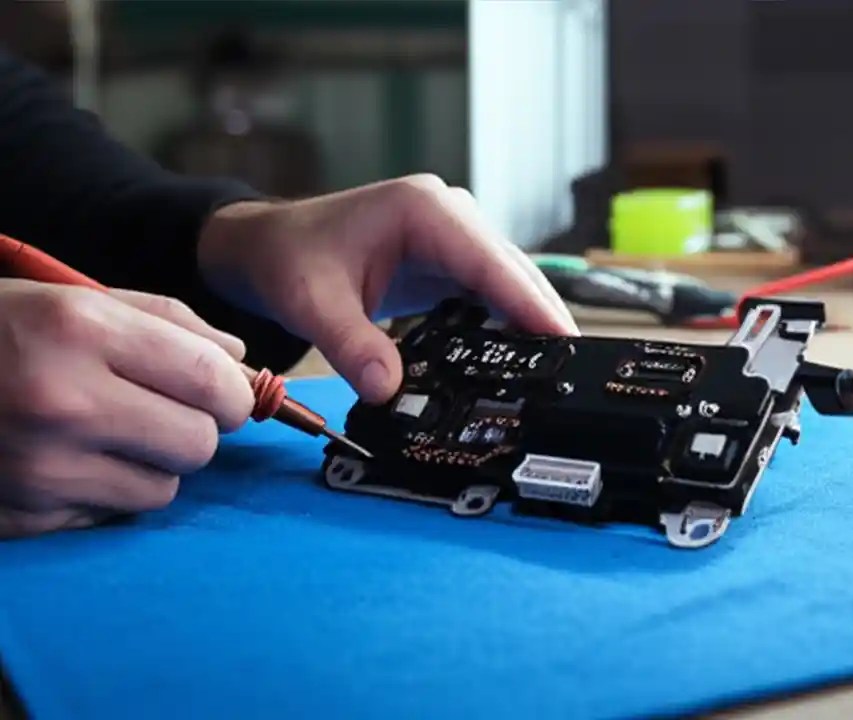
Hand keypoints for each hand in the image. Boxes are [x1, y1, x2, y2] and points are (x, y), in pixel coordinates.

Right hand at [0, 280, 254, 536]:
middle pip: (200, 445)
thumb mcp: (73, 297)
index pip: (213, 382)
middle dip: (195, 429)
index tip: (223, 393)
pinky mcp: (21, 516)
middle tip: (164, 413)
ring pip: (162, 490)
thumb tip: (240, 363)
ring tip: (107, 435)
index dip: (234, 393)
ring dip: (150, 466)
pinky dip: (101, 494)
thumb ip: (168, 323)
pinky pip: (107, 516)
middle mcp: (63, 401)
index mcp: (82, 330)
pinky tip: (64, 461)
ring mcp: (38, 467)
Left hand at [196, 175, 578, 404]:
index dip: (530, 302)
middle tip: (576, 371)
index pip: (491, 261)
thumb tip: (388, 390)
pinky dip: (507, 327)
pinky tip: (521, 362)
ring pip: (510, 285)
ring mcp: (456, 239)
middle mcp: (451, 216)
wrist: (269, 246)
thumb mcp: (312, 302)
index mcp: (425, 210)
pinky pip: (492, 295)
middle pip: (514, 272)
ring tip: (559, 373)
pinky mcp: (453, 263)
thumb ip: (351, 346)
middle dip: (544, 319)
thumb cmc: (289, 258)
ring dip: (531, 325)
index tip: (564, 340)